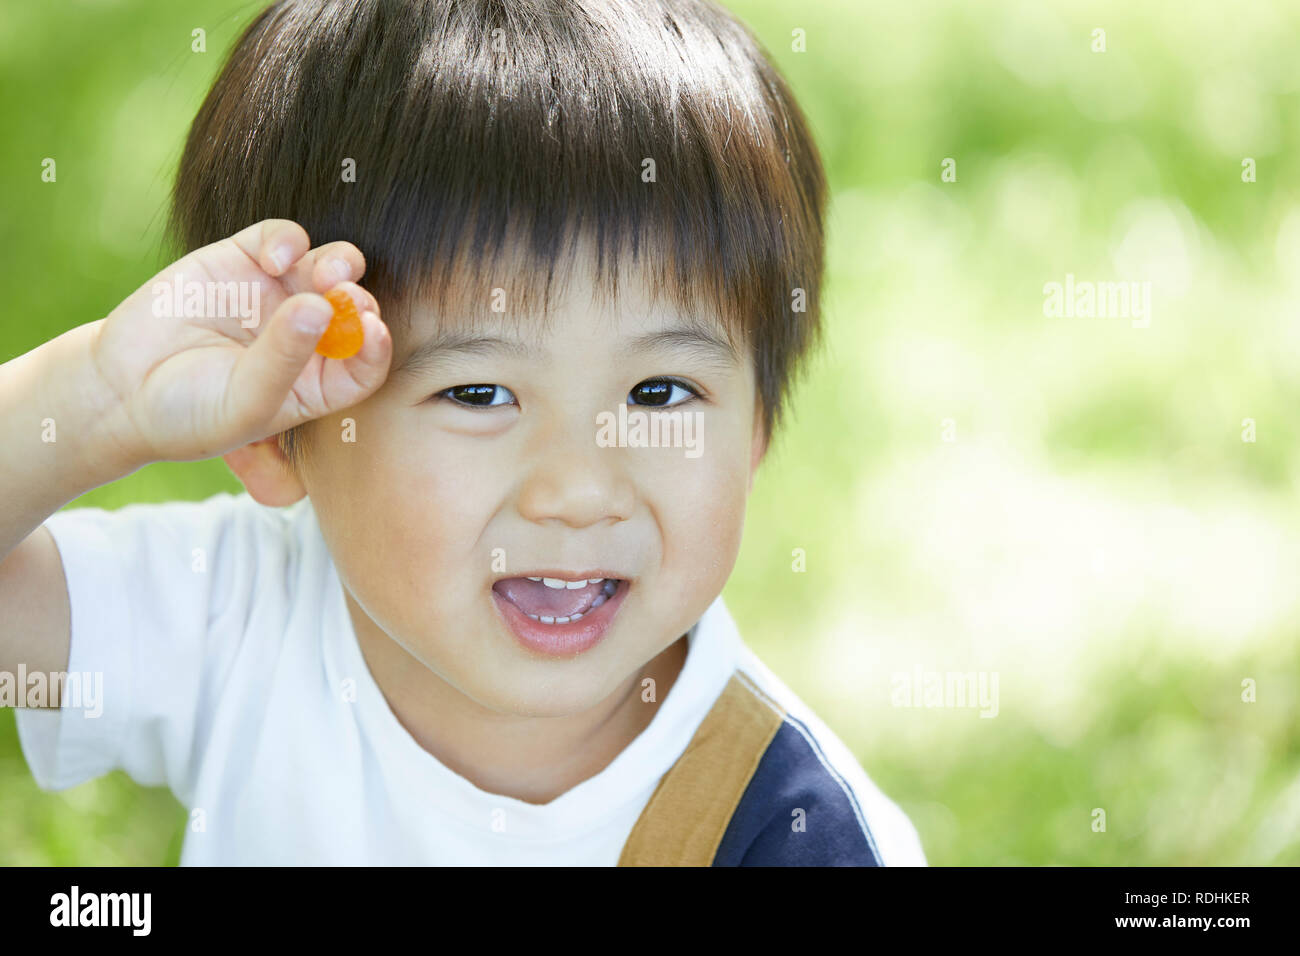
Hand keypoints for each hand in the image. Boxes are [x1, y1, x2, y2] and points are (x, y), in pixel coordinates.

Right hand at [84, 219, 391, 465]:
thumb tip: (322, 306)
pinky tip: (273, 258)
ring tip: (325, 274)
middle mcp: (307, 337)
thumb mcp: (242, 401)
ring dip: (338, 264)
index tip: (373, 331)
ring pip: (329, 267)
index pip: (365, 363)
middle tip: (348, 299)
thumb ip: (283, 360)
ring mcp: (277, 295)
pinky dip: (287, 239)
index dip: (376, 346)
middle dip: (358, 301)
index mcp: (317, 383)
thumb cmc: (188, 414)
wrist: (119, 390)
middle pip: (355, 310)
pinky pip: (282, 238)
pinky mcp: (243, 260)